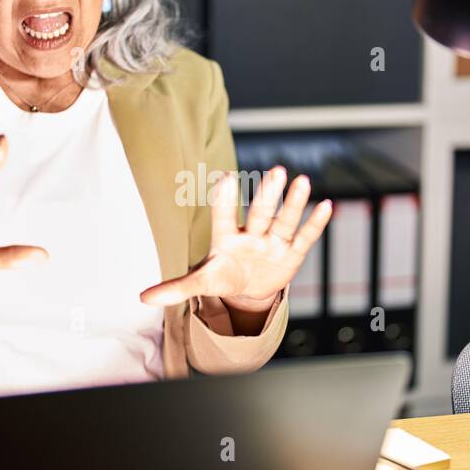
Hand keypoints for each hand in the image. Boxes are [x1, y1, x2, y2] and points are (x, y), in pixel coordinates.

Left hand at [139, 166, 331, 310]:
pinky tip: (327, 205)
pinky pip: (304, 237)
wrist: (248, 288)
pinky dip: (315, 223)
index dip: (225, 200)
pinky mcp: (291, 254)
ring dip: (294, 203)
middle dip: (267, 195)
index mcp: (226, 239)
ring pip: (284, 220)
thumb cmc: (223, 277)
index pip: (224, 217)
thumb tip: (143, 297)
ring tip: (303, 180)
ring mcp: (273, 242)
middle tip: (275, 171)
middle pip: (260, 213)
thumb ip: (176, 287)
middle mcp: (251, 234)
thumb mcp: (201, 283)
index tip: (227, 178)